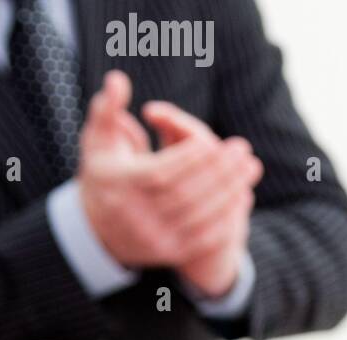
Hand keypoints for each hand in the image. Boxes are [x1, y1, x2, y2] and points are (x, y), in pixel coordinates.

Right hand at [79, 71, 261, 295]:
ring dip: (229, 192)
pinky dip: (225, 218)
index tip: (212, 141)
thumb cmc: (105, 176)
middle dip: (217, 171)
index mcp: (119, 188)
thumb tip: (118, 79)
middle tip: (243, 149)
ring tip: (250, 167)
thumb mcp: (98, 143)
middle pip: (183, 195)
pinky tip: (242, 197)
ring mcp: (152, 239)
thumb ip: (107, 110)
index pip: (159, 174)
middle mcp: (134, 218)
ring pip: (197, 217)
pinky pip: (202, 239)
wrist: (96, 231)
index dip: (189, 158)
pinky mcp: (167, 254)